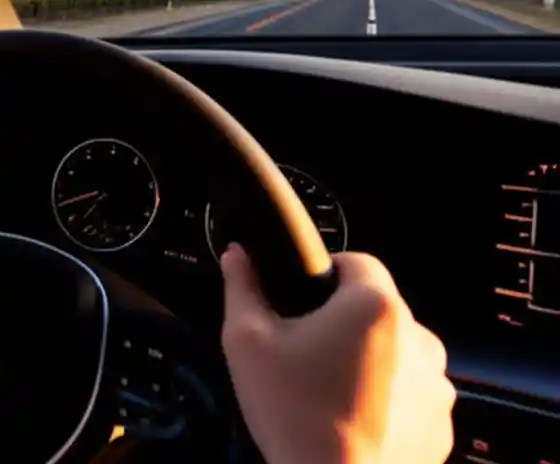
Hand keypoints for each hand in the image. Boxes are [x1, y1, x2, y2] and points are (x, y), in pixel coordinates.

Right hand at [220, 246, 455, 463]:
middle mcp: (420, 337)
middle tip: (305, 357)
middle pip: (377, 311)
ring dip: (370, 363)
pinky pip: (411, 397)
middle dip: (344, 324)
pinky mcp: (441, 423)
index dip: (324, 275)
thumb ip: (242, 288)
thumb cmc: (293, 412)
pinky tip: (353, 422)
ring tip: (330, 395)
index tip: (300, 306)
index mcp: (376, 306)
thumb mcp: (246, 343)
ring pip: (396, 354)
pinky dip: (387, 403)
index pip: (356, 261)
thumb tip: (239, 255)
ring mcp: (437, 384)